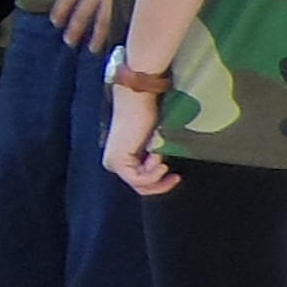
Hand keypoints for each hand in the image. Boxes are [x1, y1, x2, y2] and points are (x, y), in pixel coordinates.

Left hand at [47, 0, 120, 47]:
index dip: (59, 9)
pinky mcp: (130, 8)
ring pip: (100, 25)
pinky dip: (117, 35)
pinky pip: (121, 25)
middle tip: (69, 41)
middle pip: (81, 15)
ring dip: (95, 37)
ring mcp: (114, 2)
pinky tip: (117, 43)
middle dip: (74, 29)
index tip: (55, 20)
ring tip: (92, 49)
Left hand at [102, 80, 174, 196]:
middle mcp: (113, 163)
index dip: (159, 182)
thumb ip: (151, 160)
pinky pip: (137, 180)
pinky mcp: (117, 161)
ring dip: (156, 174)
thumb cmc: (146, 113)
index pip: (140, 182)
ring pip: (139, 185)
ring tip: (159, 157)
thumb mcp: (152, 143)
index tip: (173, 174)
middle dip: (159, 183)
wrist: (137, 99)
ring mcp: (113, 163)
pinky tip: (157, 159)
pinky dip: (152, 173)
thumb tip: (162, 172)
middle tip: (174, 176)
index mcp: (120, 158)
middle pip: (139, 187)